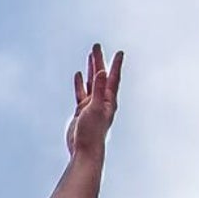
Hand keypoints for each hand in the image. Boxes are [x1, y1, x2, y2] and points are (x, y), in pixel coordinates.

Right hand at [65, 45, 122, 160]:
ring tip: (90, 56)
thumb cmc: (92, 132)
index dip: (116, 65)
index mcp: (109, 100)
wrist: (84, 151)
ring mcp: (92, 105)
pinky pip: (81, 92)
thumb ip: (98, 89)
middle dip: (99, 62)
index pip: (113, 78)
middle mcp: (102, 101)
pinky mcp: (82, 111)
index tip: (120, 52)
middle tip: (96, 46)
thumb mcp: (95, 108)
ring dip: (90, 70)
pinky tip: (78, 75)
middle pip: (101, 77)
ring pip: (91, 83)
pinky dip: (80, 83)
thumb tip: (102, 72)